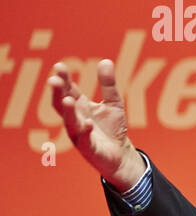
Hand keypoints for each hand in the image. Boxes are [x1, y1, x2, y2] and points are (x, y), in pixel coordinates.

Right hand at [47, 58, 144, 191]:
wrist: (120, 154)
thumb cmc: (112, 128)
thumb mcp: (113, 103)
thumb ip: (108, 85)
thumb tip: (106, 61)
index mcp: (79, 106)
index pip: (68, 90)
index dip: (63, 79)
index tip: (59, 66)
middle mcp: (75, 119)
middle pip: (62, 105)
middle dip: (57, 93)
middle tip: (54, 80)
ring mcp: (80, 134)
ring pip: (70, 123)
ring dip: (68, 112)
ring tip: (67, 99)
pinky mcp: (89, 148)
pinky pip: (85, 140)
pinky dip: (86, 132)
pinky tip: (88, 124)